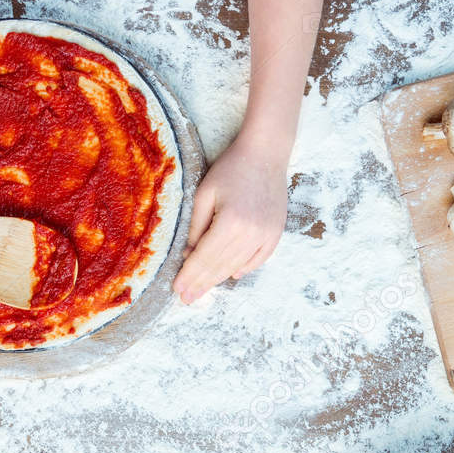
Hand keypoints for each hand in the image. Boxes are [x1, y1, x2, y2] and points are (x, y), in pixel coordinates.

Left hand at [173, 133, 288, 303]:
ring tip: (203, 291)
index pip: (204, 257)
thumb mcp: (204, 194)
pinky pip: (257, 259)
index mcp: (230, 222)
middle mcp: (250, 234)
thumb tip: (188, 256)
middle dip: (201, 283)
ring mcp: (266, 236)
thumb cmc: (231, 169)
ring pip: (237, 266)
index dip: (189, 275)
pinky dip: (243, 269)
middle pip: (220, 266)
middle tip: (187, 299)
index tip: (178, 289)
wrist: (266, 153)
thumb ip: (196, 227)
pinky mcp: (275, 234)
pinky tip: (231, 275)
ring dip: (218, 279)